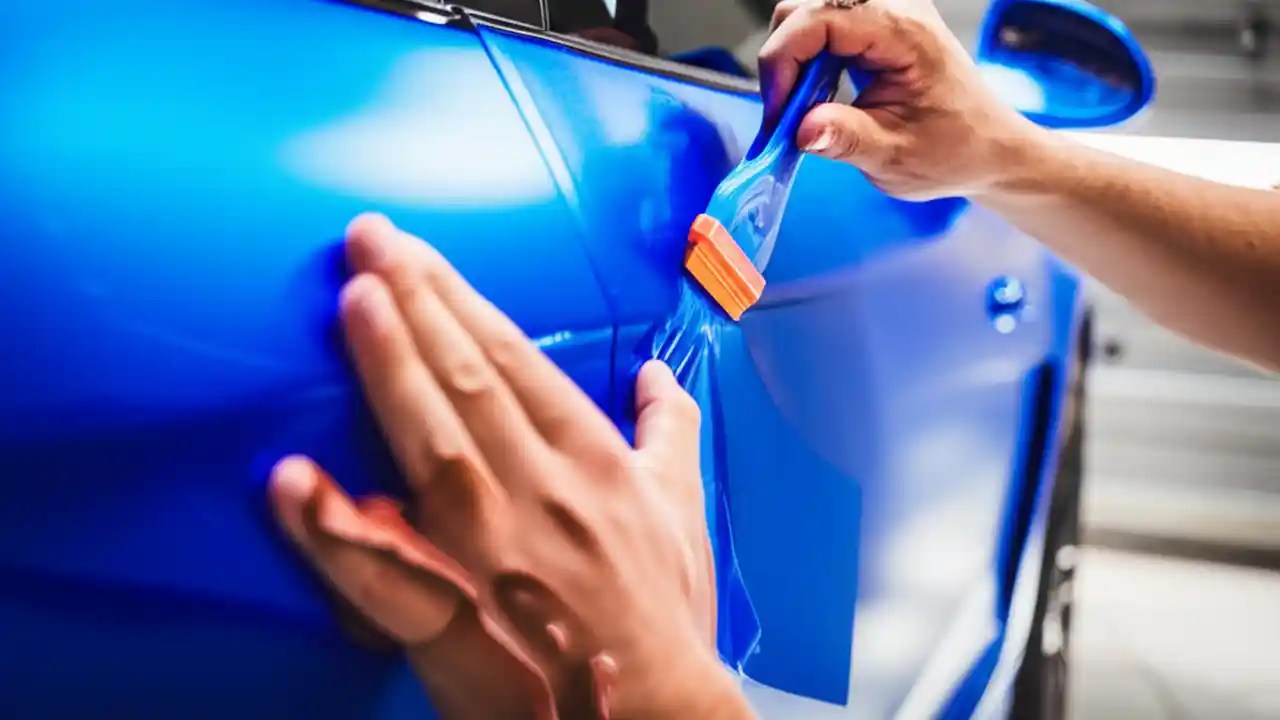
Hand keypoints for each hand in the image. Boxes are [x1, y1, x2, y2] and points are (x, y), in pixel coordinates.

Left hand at [271, 215, 748, 718]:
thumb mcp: (682, 509)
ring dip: (390, 369)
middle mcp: (539, 492)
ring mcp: (491, 552)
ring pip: (432, 445)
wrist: (651, 712)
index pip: (515, 361)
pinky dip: (333, 528)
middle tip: (368, 239)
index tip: (415, 252)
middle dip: (415, 303)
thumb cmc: (663, 612)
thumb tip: (662, 376)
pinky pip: (382, 572)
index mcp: (591, 461)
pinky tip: (290, 479)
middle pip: (468, 382)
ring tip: (353, 301)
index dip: (459, 301)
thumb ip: (669, 432)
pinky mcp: (452, 616)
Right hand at [760, 0, 1044, 199]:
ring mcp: (888, 13)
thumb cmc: (954, 151)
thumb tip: (801, 131)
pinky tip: (815, 96)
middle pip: (806, 8)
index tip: (778, 110)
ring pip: (809, 14)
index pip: (818, 19)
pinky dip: (807, 61)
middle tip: (784, 112)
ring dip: (793, 60)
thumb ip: (846, 139)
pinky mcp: (879, 27)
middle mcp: (897, 9)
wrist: (988, 149)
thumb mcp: (895, 156)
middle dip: (783, 58)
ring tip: (799, 107)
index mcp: (904, 33)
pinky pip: (824, 28)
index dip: (784, 60)